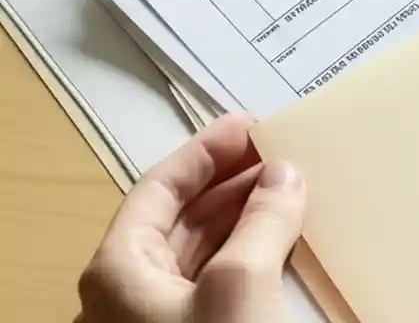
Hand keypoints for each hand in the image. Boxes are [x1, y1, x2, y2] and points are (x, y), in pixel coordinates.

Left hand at [77, 113, 306, 322]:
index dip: (205, 152)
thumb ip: (263, 221)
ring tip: (291, 193)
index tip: (250, 125)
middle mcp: (127, 294)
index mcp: (118, 271)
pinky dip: (248, 259)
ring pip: (201, 255)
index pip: (158, 188)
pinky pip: (216, 287)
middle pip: (180, 220)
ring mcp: (156, 321)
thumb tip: (283, 172)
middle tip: (281, 156)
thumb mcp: (241, 284)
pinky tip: (283, 247)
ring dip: (245, 220)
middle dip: (232, 183)